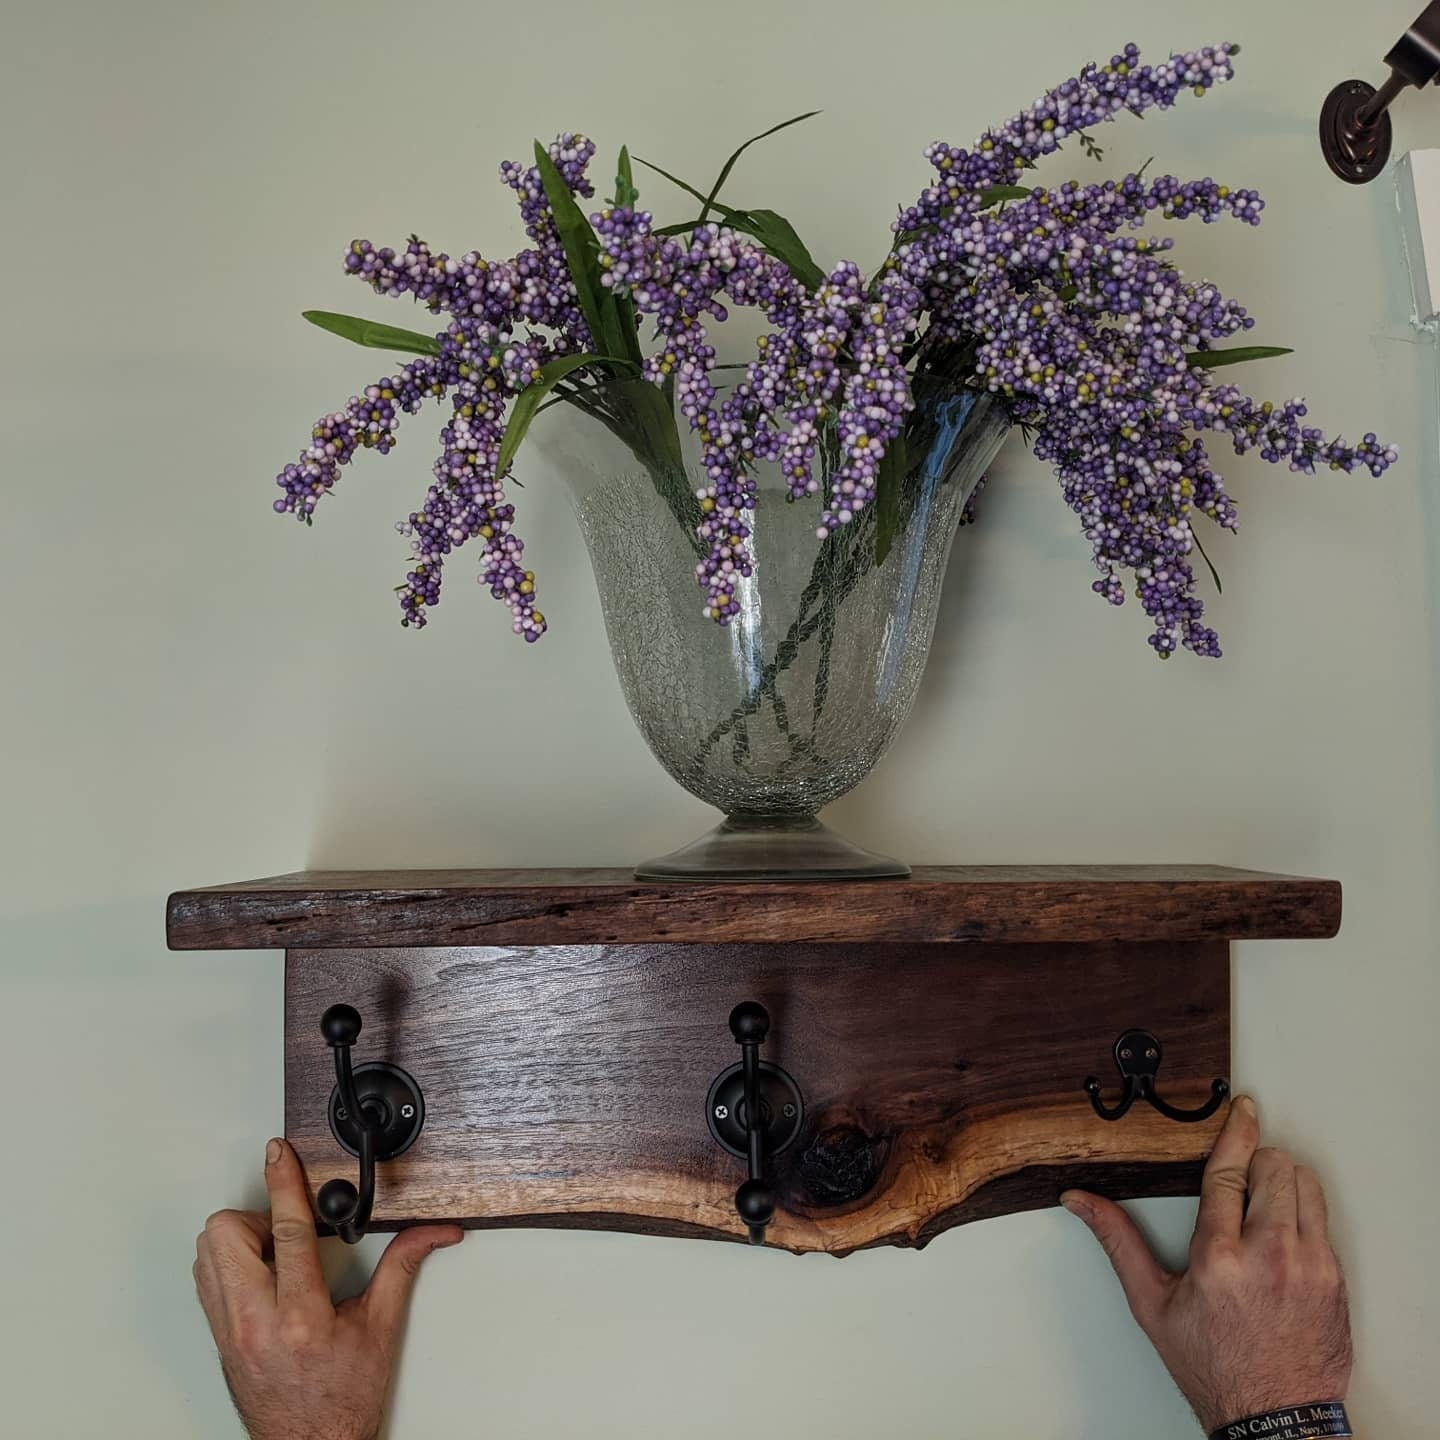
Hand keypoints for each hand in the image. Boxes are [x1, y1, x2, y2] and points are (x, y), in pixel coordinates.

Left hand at [194, 1137, 463, 1439]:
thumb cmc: (344, 1399)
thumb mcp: (382, 1329)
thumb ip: (403, 1267)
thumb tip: (433, 1232)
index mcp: (301, 1317)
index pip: (286, 1232)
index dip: (284, 1183)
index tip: (280, 1153)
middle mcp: (255, 1323)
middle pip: (226, 1236)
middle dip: (257, 1215)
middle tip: (289, 1227)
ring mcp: (230, 1332)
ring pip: (207, 1254)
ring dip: (240, 1239)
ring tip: (277, 1252)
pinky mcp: (220, 1339)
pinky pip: (206, 1281)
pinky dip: (228, 1263)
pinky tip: (261, 1272)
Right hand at [1061, 1095, 1351, 1434]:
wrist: (1274, 1418)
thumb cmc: (1212, 1366)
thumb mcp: (1152, 1305)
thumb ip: (1119, 1242)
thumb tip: (1081, 1202)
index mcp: (1218, 1258)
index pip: (1228, 1173)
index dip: (1234, 1132)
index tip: (1240, 1108)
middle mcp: (1269, 1256)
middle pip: (1275, 1168)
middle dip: (1257, 1160)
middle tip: (1244, 1172)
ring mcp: (1308, 1267)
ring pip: (1306, 1185)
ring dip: (1284, 1181)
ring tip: (1265, 1199)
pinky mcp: (1334, 1280)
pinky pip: (1323, 1221)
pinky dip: (1304, 1214)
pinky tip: (1284, 1234)